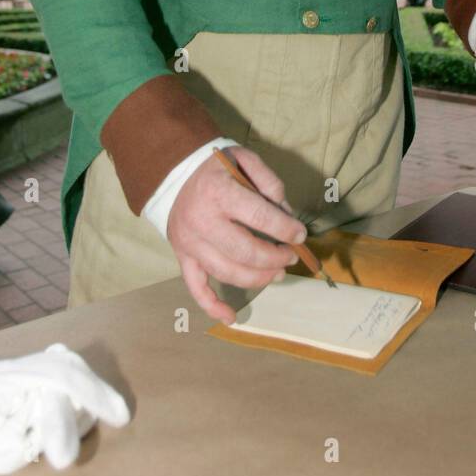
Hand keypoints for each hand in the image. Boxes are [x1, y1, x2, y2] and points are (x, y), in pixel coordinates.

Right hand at [167, 145, 307, 324]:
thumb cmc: (216, 167)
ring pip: (227, 272)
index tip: (300, 236)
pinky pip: (195, 287)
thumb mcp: (244, 158)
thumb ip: (268, 181)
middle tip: (290, 256)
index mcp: (219, 193)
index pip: (261, 218)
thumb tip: (286, 213)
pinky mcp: (182, 257)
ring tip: (277, 274)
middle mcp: (202, 221)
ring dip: (257, 279)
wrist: (175, 174)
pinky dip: (212, 306)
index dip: (286, 230)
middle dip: (275, 258)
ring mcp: (190, 243)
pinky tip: (231, 317)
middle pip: (245, 252)